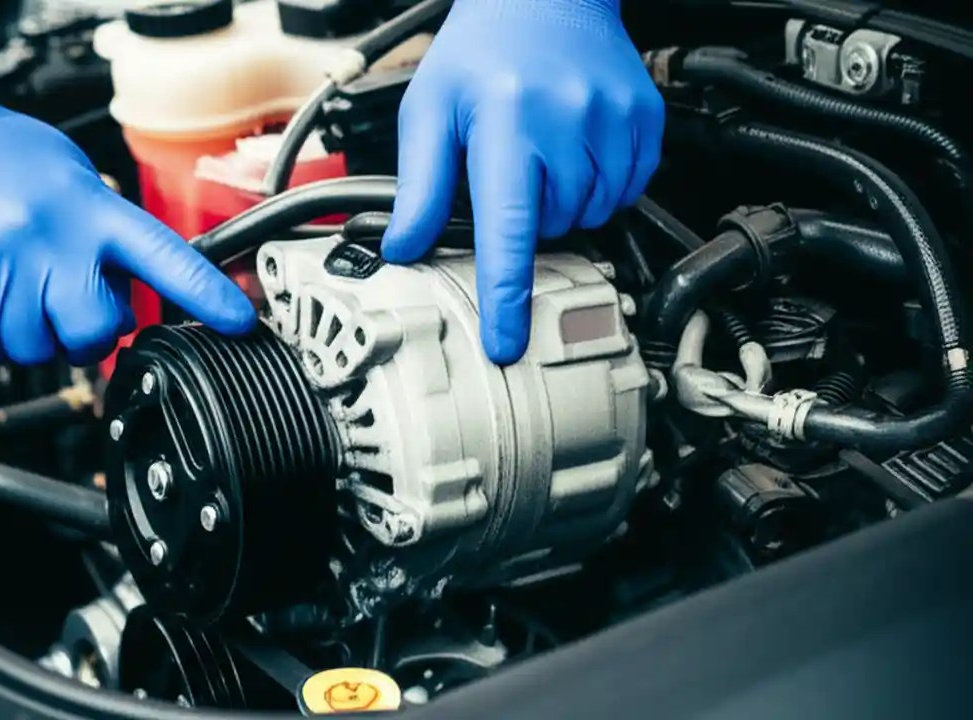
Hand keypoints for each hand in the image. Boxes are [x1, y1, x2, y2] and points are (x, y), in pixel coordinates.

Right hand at [0, 40, 254, 366]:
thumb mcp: (58, 170)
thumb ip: (97, 225)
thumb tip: (130, 281)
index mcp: (86, 206)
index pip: (164, 256)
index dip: (206, 294)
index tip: (240, 322)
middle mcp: (49, 239)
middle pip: (97, 331)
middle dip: (81, 331)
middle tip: (54, 298)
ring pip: (35, 350)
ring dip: (21, 329)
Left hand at [382, 0, 663, 363]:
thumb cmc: (481, 49)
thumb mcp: (431, 111)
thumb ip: (420, 185)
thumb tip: (405, 248)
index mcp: (506, 122)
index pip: (508, 230)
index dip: (507, 296)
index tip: (506, 344)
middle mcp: (568, 120)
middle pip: (551, 227)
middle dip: (527, 217)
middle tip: (510, 171)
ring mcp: (615, 119)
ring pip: (591, 214)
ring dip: (564, 204)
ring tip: (542, 155)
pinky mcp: (646, 118)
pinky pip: (627, 188)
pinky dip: (601, 185)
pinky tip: (577, 150)